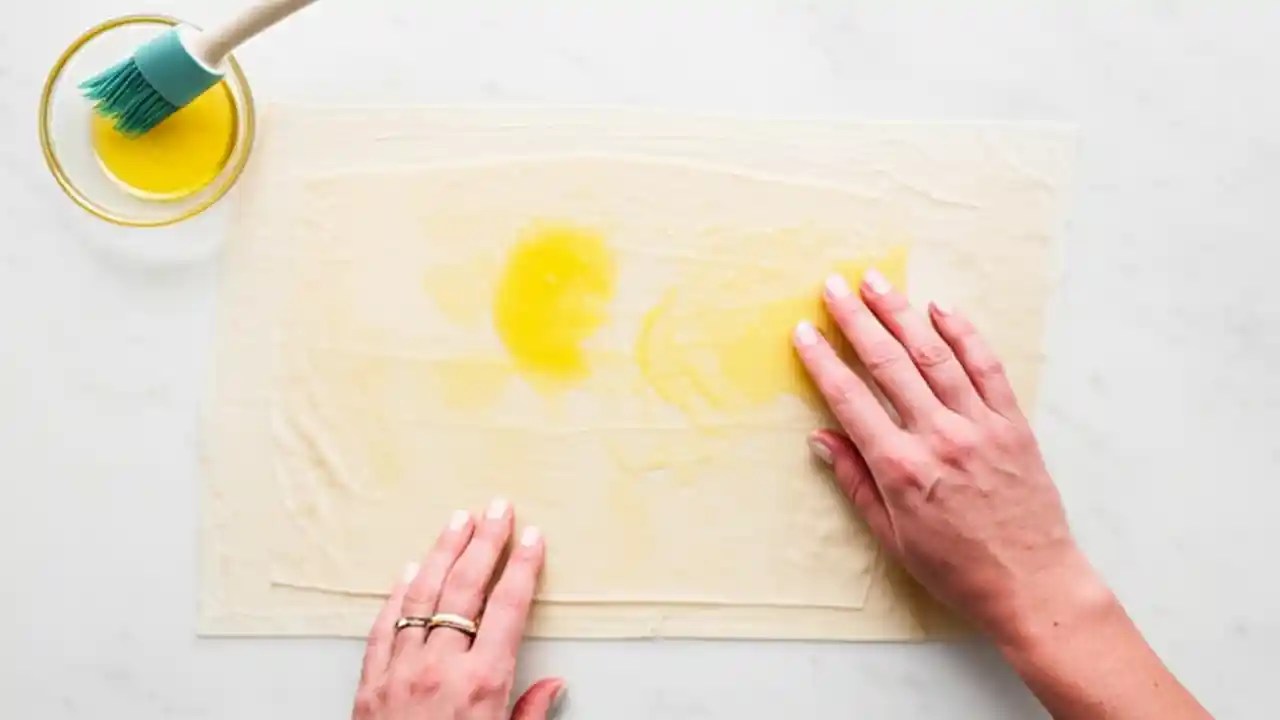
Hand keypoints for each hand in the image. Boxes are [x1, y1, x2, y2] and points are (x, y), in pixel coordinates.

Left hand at [353, 499, 562, 719]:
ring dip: (442, 554)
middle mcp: (439, 669)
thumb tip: (554, 685)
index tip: (531, 537)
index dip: (522, 566)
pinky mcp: (369, 686)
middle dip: (485, 542)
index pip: (508, 607)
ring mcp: (399, 673)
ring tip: (457, 522)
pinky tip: (408, 572)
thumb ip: (529, 713)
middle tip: (497, 509)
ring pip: (421, 596)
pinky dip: (397, 596)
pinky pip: (383, 628)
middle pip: (465, 588)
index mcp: (482, 683)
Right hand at [793, 270, 1109, 644]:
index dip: (822, 361)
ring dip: (903, 313)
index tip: (803, 331)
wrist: (1032, 586)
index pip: (850, 399)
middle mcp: (939, 438)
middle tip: (833, 286)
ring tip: (877, 282)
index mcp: (901, 469)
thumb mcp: (891, 536)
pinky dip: (964, 335)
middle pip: (889, 363)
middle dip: (857, 320)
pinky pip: (986, 368)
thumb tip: (821, 438)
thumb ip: (854, 481)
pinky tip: (941, 310)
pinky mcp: (1013, 425)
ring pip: (935, 355)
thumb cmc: (957, 570)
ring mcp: (980, 426)